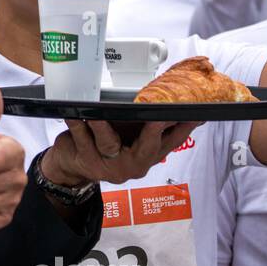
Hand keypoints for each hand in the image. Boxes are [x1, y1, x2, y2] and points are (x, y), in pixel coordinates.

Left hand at [40, 119, 202, 188]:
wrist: (72, 164)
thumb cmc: (104, 143)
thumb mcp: (130, 133)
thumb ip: (148, 121)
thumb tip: (171, 100)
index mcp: (147, 156)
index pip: (172, 142)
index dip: (185, 128)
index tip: (195, 115)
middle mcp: (132, 164)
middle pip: (147, 147)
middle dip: (154, 130)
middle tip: (158, 115)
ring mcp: (109, 165)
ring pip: (109, 143)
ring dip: (103, 125)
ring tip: (98, 113)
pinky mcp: (87, 162)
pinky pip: (83, 140)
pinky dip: (78, 125)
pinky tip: (75, 114)